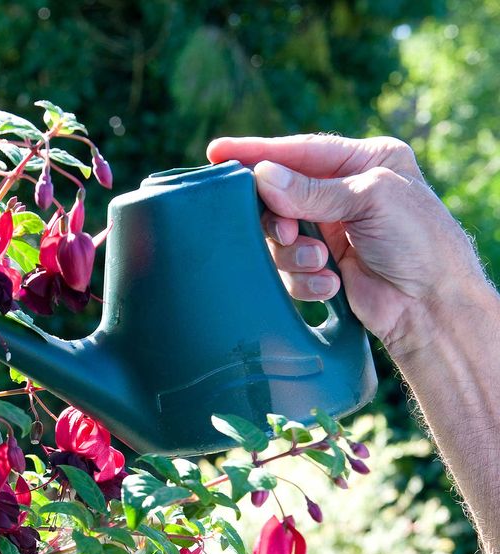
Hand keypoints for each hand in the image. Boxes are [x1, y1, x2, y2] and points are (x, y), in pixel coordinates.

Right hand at [206, 134, 484, 354]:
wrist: (431, 306)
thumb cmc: (419, 241)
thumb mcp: (370, 200)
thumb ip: (312, 191)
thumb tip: (262, 177)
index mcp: (362, 161)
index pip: (299, 151)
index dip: (257, 152)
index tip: (218, 153)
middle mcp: (342, 193)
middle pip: (279, 197)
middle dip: (278, 218)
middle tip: (287, 232)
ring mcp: (331, 231)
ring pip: (278, 237)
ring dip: (294, 254)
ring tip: (321, 263)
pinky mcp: (322, 267)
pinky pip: (288, 270)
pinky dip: (304, 279)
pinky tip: (331, 284)